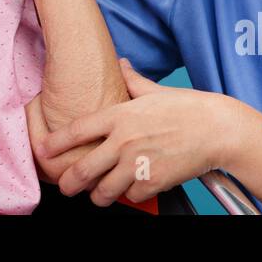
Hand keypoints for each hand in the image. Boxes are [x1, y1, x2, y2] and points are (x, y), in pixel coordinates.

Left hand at [38, 58, 244, 206]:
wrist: (217, 130)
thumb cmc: (188, 108)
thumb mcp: (154, 90)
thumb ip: (132, 80)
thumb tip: (121, 64)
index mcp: (119, 115)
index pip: (77, 130)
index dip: (55, 143)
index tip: (43, 151)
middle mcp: (123, 141)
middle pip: (82, 170)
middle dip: (68, 182)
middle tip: (65, 186)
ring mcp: (137, 164)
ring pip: (103, 191)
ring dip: (98, 195)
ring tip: (98, 194)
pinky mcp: (153, 182)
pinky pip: (131, 197)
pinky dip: (130, 196)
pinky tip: (133, 188)